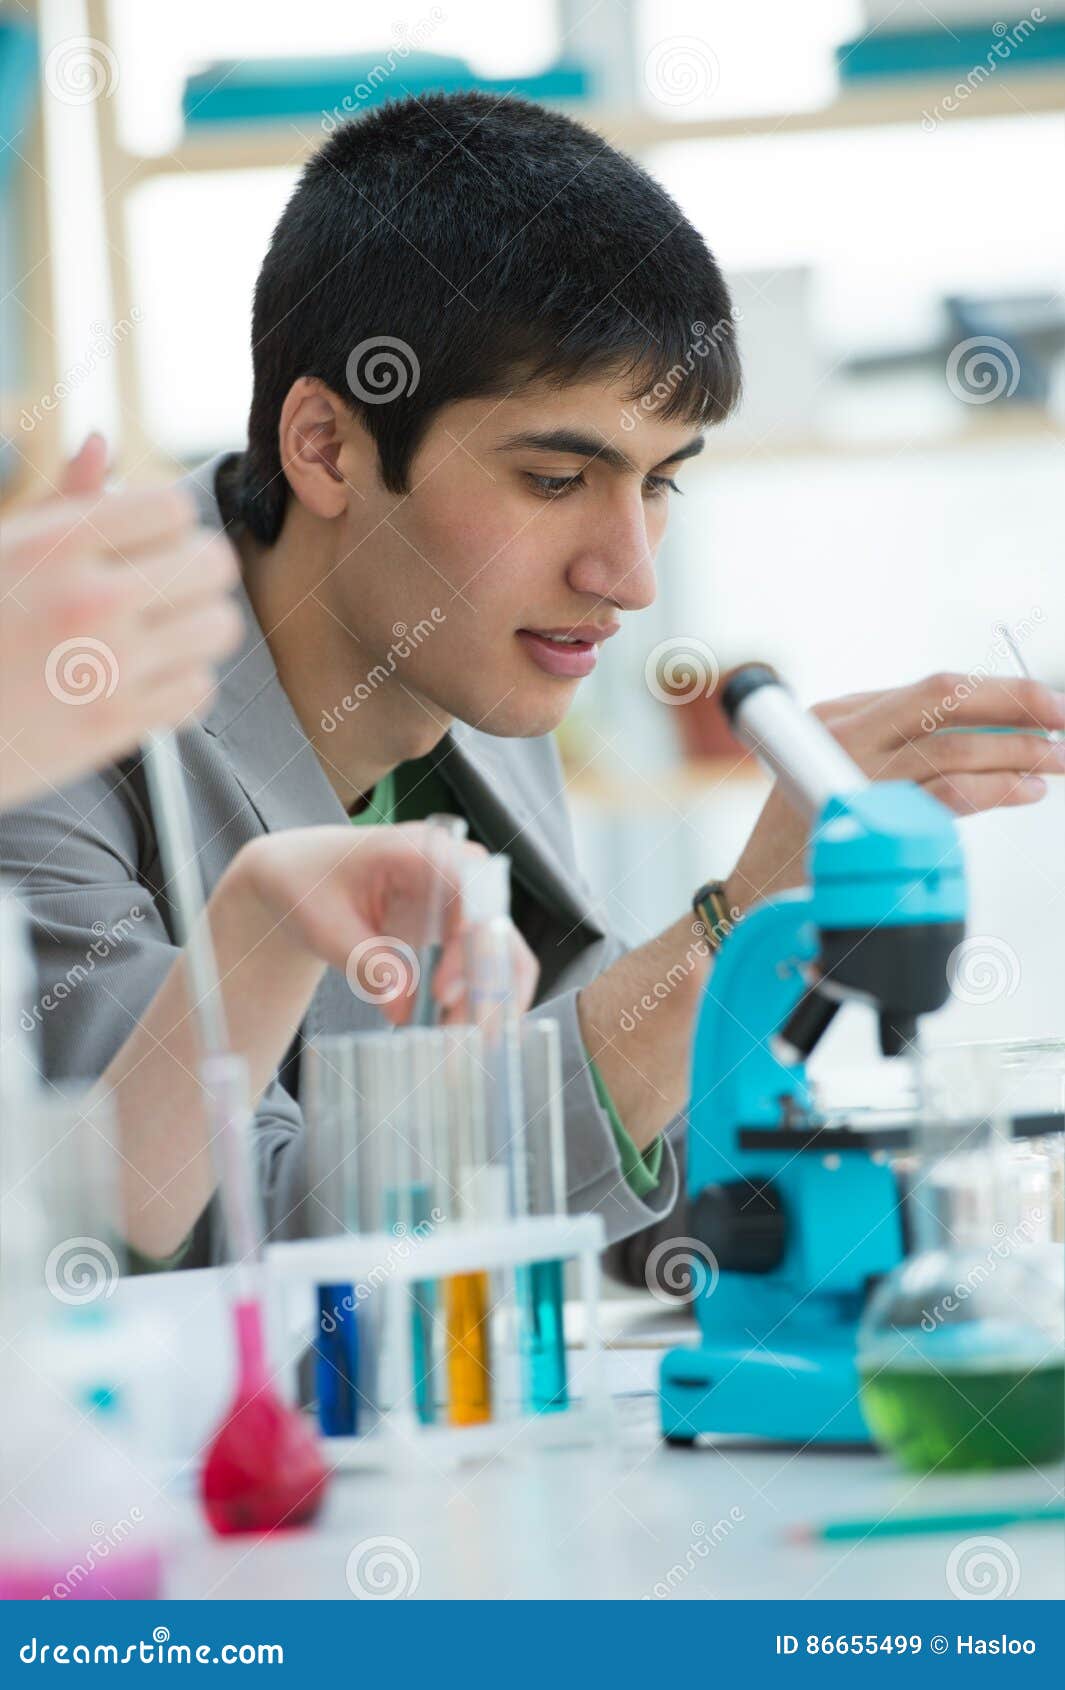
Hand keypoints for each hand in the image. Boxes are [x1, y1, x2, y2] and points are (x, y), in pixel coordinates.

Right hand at [0, 438, 240, 805]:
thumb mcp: (0, 548)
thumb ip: (61, 503)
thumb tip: (101, 443)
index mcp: (55, 543)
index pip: (175, 508)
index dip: (169, 523)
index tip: (148, 542)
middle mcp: (88, 600)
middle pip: (213, 564)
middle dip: (196, 570)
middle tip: (168, 586)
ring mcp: (106, 667)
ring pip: (219, 627)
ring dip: (198, 626)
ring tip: (163, 631)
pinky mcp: (115, 724)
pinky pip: (200, 690)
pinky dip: (182, 684)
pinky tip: (149, 677)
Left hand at [229, 822, 538, 1024]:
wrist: (302, 880)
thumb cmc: (310, 886)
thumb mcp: (324, 925)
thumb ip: (365, 963)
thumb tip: (402, 1008)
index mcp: (427, 853)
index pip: (473, 900)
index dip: (470, 949)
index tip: (442, 993)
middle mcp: (460, 873)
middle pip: (499, 936)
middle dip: (488, 995)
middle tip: (460, 1045)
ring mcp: (466, 903)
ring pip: (501, 961)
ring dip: (485, 1010)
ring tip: (452, 1053)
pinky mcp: (463, 932)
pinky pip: (485, 972)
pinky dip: (475, 1008)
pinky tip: (451, 1039)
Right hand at [726, 671, 1064, 912]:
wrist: (754, 902)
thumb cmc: (805, 848)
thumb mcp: (850, 781)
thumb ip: (905, 756)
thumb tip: (992, 741)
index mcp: (839, 714)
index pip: (935, 689)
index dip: (999, 692)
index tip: (1044, 704)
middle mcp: (840, 730)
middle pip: (944, 696)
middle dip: (1017, 703)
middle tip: (1062, 719)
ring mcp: (848, 769)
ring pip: (951, 744)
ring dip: (1016, 751)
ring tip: (1053, 763)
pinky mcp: (861, 812)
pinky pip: (944, 791)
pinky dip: (994, 788)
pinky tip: (1022, 790)